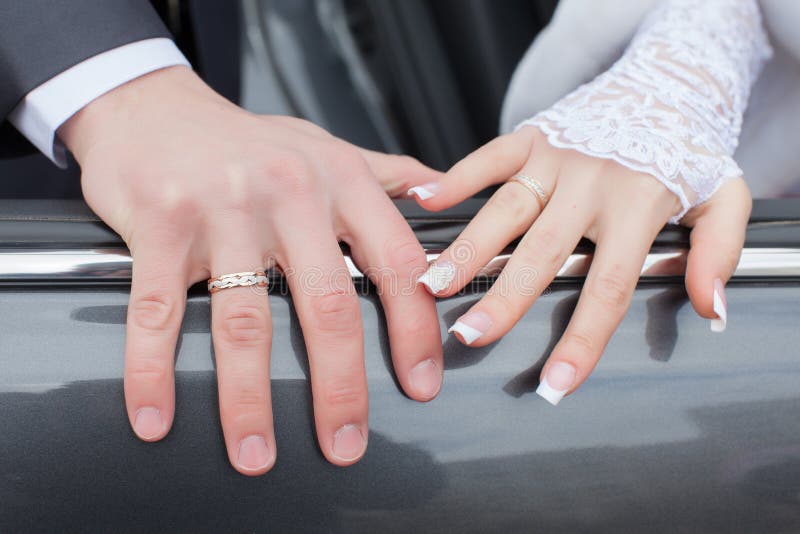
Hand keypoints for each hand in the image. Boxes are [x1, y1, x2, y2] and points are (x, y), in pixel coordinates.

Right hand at [60, 66, 443, 474]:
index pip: (396, 264)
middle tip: (344, 445)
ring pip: (245, 321)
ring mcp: (223, 208)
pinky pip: (158, 310)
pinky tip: (158, 415)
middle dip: (340, 388)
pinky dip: (155, 370)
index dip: (415, 331)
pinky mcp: (161, 223)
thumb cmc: (249, 142)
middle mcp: (291, 194)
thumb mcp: (326, 147)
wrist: (155, 108)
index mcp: (341, 182)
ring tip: (256, 453)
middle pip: (328, 307)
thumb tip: (442, 193)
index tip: (421, 386)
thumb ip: (387, 174)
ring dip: (249, 400)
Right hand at [410, 127, 749, 404]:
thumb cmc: (687, 151)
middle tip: (471, 336)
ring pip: (506, 210)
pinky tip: (425, 201)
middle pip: (542, 253)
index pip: (608, 285)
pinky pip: (490, 156)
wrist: (663, 85)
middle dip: (504, 298)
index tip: (555, 381)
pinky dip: (457, 177)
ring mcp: (557, 158)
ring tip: (433, 284)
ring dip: (468, 248)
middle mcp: (592, 183)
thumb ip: (720, 252)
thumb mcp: (727, 198)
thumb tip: (708, 308)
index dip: (582, 338)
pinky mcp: (532, 137)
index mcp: (638, 205)